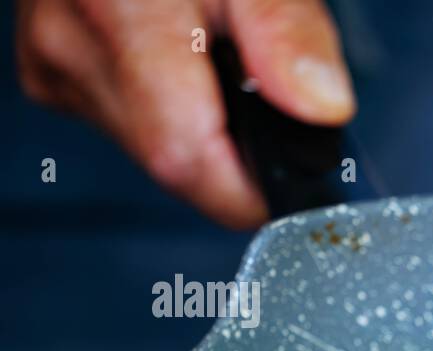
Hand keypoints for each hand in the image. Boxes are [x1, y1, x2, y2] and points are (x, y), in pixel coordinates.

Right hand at [16, 0, 354, 227]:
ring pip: (154, 150)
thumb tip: (320, 108)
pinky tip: (186, 62)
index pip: (186, 157)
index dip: (252, 191)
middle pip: (174, 162)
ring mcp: (55, 63)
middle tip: (269, 91)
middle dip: (236, 148)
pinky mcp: (52, 75)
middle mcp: (72, 45)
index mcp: (121, 9)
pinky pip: (131, 124)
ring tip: (221, 59)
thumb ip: (287, 31)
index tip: (298, 183)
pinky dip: (173, 107)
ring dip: (206, 127)